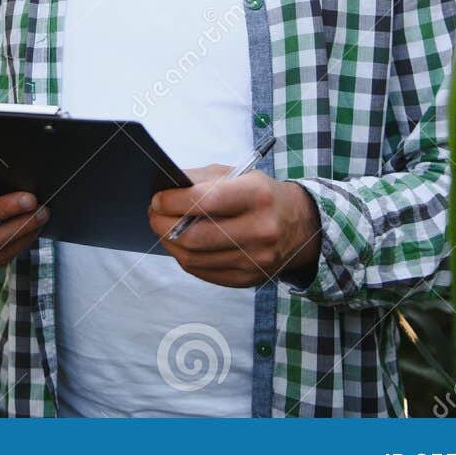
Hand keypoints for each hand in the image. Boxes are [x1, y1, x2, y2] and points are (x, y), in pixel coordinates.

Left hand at [148, 165, 321, 286]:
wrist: (302, 226)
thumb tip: (166, 188)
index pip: (205, 201)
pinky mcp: (249, 279)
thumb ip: (202, 179)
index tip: (157, 199)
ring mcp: (256, 259)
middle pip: (195, 236)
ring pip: (195, 258)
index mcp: (258, 196)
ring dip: (170, 243)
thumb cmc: (264, 195)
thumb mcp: (240, 175)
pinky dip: (186, 259)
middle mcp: (260, 230)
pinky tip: (180, 246)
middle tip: (153, 215)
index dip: (173, 202)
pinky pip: (205, 272)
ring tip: (163, 229)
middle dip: (163, 225)